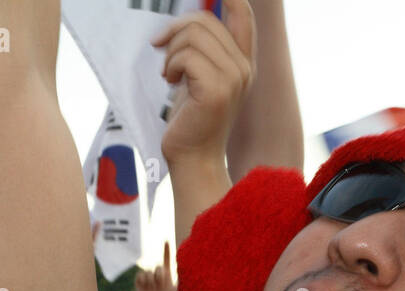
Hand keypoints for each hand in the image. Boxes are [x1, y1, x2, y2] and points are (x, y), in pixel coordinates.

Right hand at [135, 241, 175, 290]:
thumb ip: (180, 283)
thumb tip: (190, 277)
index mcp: (166, 273)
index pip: (167, 259)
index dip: (166, 249)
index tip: (166, 240)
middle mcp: (157, 273)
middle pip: (158, 267)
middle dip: (160, 276)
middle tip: (160, 285)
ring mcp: (148, 276)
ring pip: (149, 272)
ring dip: (151, 282)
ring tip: (152, 290)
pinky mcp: (139, 280)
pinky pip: (140, 276)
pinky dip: (143, 282)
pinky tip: (145, 288)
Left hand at [153, 0, 254, 168]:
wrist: (193, 160)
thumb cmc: (190, 120)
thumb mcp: (197, 79)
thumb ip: (199, 51)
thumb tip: (181, 25)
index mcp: (241, 63)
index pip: (243, 16)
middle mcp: (243, 68)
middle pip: (204, 21)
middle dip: (175, 32)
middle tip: (161, 51)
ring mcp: (233, 78)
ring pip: (193, 35)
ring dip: (171, 52)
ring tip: (169, 74)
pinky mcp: (217, 89)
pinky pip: (186, 55)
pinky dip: (171, 65)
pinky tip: (170, 82)